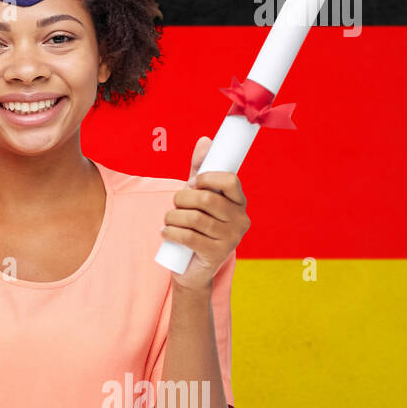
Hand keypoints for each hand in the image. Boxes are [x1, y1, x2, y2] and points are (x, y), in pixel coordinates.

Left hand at [161, 136, 250, 290]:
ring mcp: (231, 239)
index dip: (208, 178)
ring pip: (195, 218)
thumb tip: (205, 141)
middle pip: (206, 199)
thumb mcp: (197, 196)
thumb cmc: (196, 225)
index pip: (230, 181)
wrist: (192, 267)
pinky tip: (166, 233)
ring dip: (173, 217)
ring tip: (169, 221)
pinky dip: (171, 232)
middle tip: (175, 204)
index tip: (193, 182)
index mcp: (239, 202)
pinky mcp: (216, 254)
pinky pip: (189, 237)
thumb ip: (200, 169)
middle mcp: (240, 220)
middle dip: (182, 198)